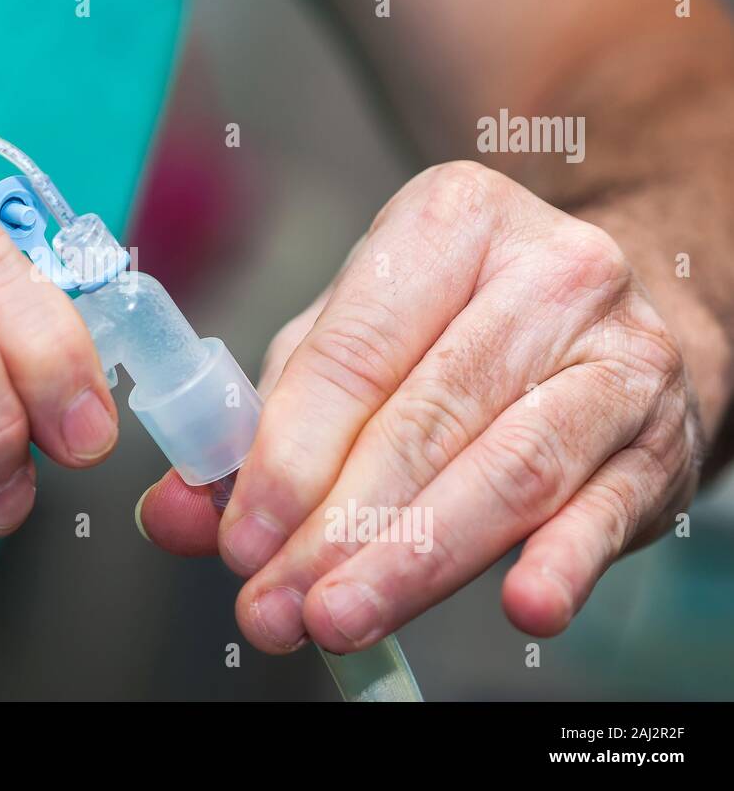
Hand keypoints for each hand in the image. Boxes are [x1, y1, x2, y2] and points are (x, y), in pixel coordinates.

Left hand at [139, 161, 710, 652]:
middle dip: (337, 526)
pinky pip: (607, 506)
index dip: (288, 454)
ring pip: (508, 468)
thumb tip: (176, 513)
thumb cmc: (451, 331)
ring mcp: (619, 351)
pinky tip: (521, 607)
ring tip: (340, 617)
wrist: (605, 322)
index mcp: (448, 220)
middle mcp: (548, 271)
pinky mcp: (660, 434)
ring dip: (415, 559)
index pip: (354, 350)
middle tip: (273, 604)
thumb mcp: (347, 346)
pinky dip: (563, 560)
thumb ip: (258, 427)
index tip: (240, 536)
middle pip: (425, 418)